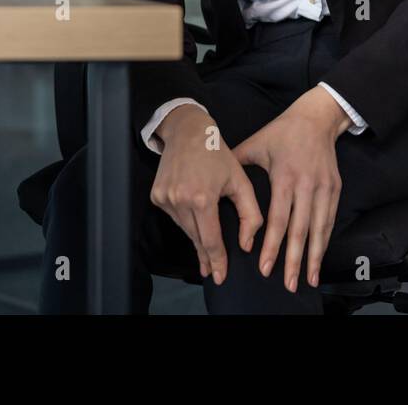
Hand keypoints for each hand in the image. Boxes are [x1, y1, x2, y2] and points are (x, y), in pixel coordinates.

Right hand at [150, 105, 263, 285]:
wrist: (188, 131)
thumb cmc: (217, 153)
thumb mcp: (241, 181)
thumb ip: (250, 215)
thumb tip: (246, 244)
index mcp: (202, 198)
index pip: (210, 240)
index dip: (217, 261)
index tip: (221, 276)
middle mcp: (179, 200)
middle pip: (196, 238)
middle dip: (207, 256)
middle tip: (214, 272)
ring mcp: (165, 198)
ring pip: (184, 229)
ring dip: (196, 238)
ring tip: (206, 251)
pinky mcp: (156, 195)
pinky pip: (174, 217)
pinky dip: (185, 221)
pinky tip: (194, 221)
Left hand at [231, 86, 349, 291]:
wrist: (316, 118)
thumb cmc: (281, 131)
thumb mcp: (256, 144)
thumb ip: (236, 164)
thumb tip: (213, 182)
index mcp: (285, 176)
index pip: (278, 219)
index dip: (272, 245)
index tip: (264, 267)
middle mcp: (306, 185)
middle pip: (300, 230)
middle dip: (294, 260)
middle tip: (288, 284)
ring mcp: (324, 187)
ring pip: (319, 229)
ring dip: (313, 257)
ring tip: (307, 280)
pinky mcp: (335, 188)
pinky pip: (330, 220)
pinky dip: (324, 241)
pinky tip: (318, 259)